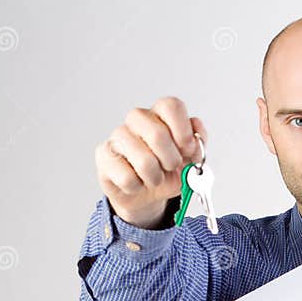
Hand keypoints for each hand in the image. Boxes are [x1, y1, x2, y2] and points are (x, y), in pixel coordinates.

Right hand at [95, 95, 207, 226]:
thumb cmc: (167, 172)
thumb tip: (197, 132)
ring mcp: (118, 136)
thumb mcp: (189, 161)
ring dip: (155, 178)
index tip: (188, 149)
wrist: (146, 194)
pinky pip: (127, 178)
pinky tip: (136, 183)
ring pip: (143, 160)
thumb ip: (197, 145)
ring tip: (154, 178)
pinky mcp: (104, 156)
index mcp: (160, 114)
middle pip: (158, 134)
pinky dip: (137, 187)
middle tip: (170, 167)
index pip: (171, 106)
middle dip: (171, 160)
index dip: (183, 131)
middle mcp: (137, 120)